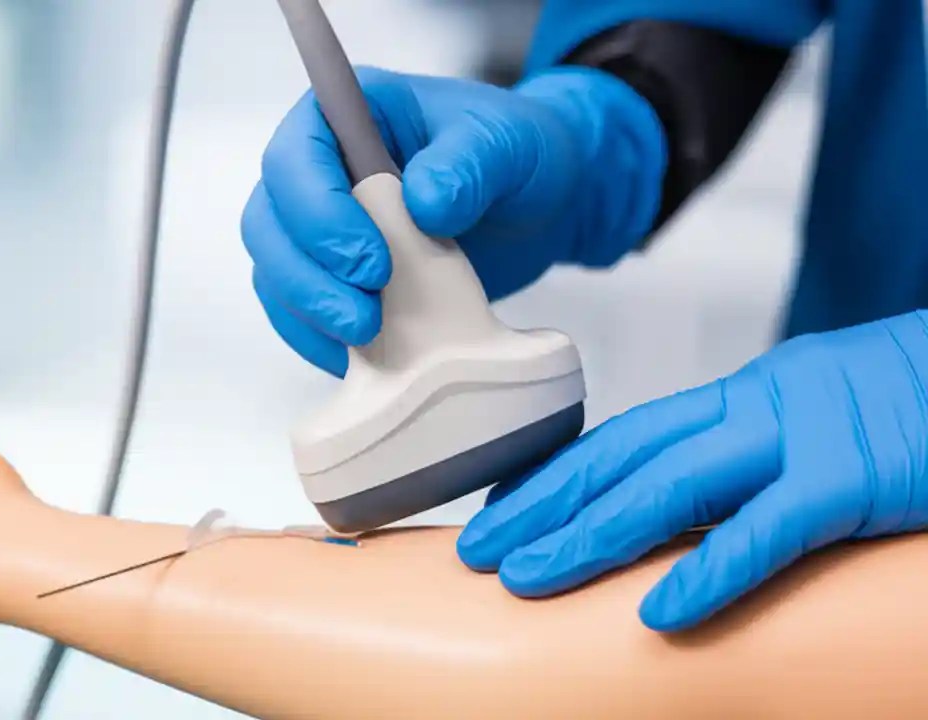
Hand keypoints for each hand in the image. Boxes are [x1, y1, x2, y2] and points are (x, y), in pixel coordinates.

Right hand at [242, 66, 664, 375]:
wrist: (537, 205)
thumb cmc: (516, 155)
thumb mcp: (509, 145)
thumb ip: (470, 162)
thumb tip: (424, 200)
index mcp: (352, 116)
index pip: (296, 155)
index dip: (317, 212)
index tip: (372, 262)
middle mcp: (321, 167)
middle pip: (269, 220)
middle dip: (307, 277)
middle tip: (365, 316)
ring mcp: (319, 225)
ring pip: (275, 270)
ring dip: (309, 312)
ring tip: (368, 338)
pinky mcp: (330, 275)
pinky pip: (296, 312)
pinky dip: (319, 338)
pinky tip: (362, 356)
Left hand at [457, 311, 927, 630]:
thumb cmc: (909, 405)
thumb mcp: (815, 422)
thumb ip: (754, 460)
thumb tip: (696, 517)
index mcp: (744, 397)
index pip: (626, 437)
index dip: (556, 476)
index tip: (501, 514)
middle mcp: (756, 407)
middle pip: (624, 458)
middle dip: (543, 506)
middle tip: (478, 552)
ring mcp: (802, 437)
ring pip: (671, 487)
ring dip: (590, 535)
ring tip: (529, 579)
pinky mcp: (854, 478)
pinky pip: (769, 531)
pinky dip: (710, 572)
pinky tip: (659, 612)